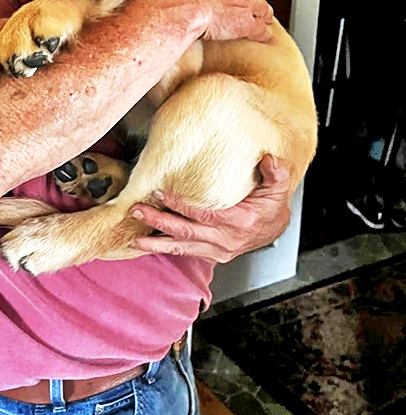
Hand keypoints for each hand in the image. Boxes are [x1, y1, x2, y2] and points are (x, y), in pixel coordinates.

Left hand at [129, 155, 291, 263]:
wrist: (275, 229)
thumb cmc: (271, 207)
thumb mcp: (278, 188)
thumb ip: (276, 173)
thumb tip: (269, 159)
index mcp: (239, 222)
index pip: (204, 214)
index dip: (181, 206)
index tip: (160, 194)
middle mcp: (226, 240)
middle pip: (187, 232)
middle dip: (159, 223)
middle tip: (137, 212)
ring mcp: (218, 250)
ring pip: (183, 247)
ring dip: (158, 243)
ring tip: (136, 240)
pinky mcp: (213, 255)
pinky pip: (186, 252)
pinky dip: (167, 249)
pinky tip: (150, 245)